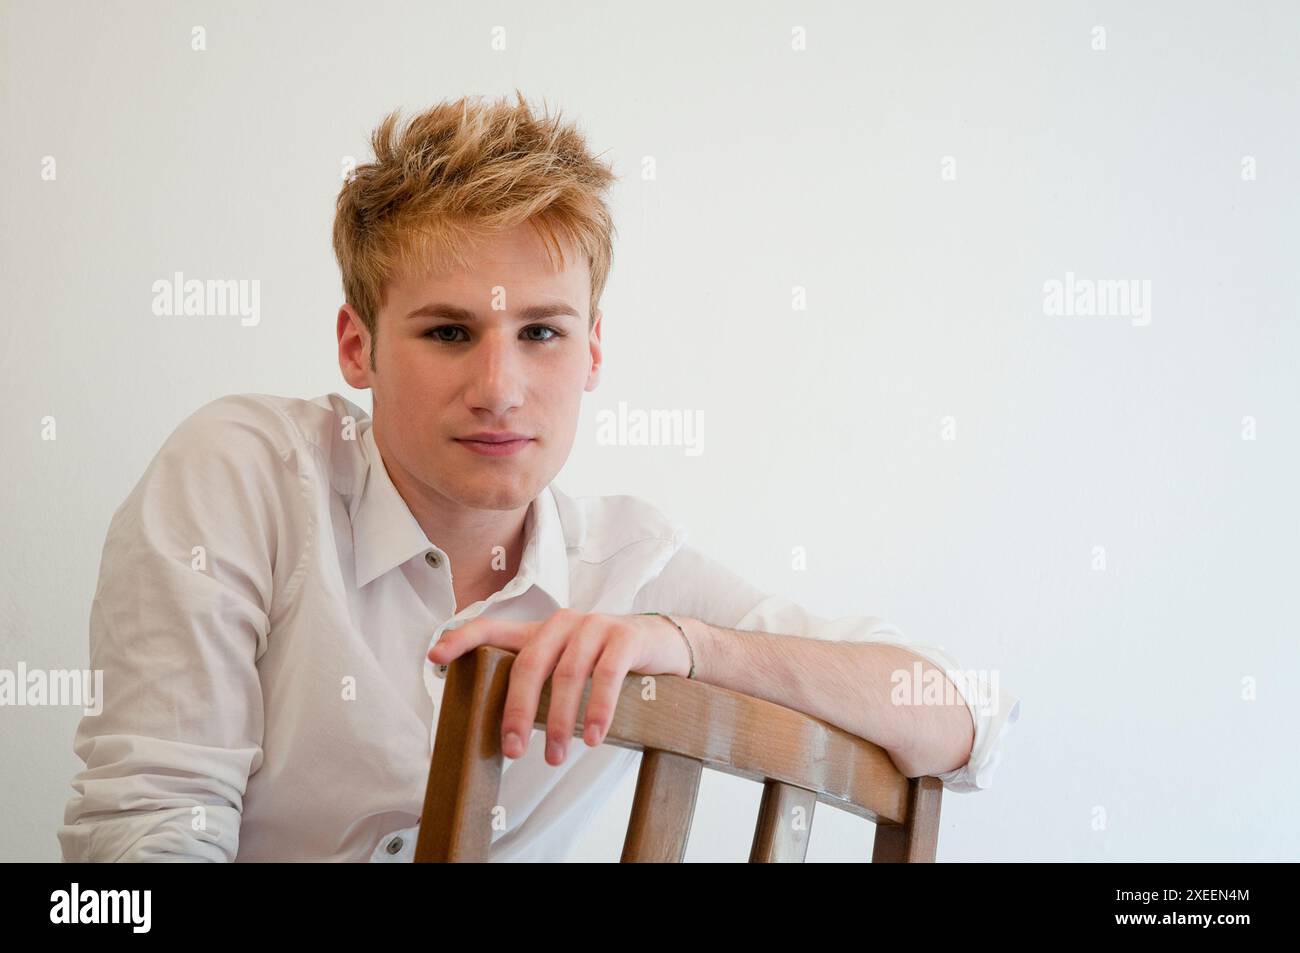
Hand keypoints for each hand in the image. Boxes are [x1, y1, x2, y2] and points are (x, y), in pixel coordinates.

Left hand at [426, 608, 692, 764]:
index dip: (462, 639)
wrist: (665, 645)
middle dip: (518, 710)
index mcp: (543, 631)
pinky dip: (597, 710)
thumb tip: (507, 725)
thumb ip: (541, 680)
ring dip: (560, 721)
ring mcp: (595, 626)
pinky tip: (593, 736)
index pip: (494, 628)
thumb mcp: (570, 665)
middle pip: (529, 664)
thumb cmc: (609, 662)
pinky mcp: (625, 637)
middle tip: (514, 750)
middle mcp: (564, 623)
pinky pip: (606, 676)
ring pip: (567, 675)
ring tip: (557, 756)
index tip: (434, 657)